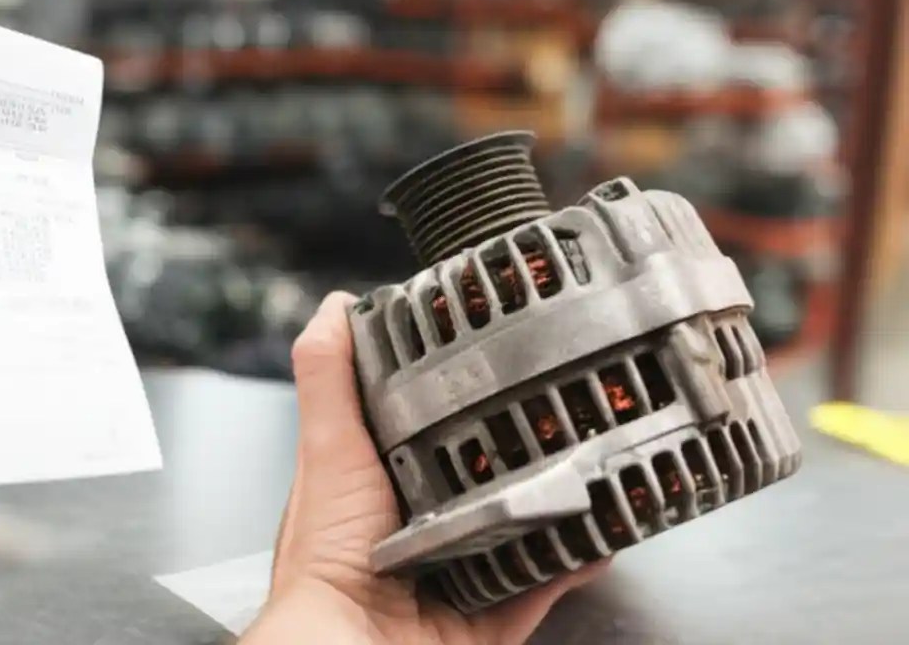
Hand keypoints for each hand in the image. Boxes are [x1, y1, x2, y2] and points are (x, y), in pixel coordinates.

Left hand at [245, 293, 606, 643]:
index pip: (423, 428)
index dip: (457, 396)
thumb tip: (336, 307)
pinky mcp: (485, 618)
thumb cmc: (325, 558)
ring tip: (592, 467)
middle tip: (566, 416)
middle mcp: (418, 529)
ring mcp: (454, 575)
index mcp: (378, 484)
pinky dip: (572, 562)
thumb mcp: (328, 447)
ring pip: (517, 531)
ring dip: (556, 504)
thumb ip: (328, 378)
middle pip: (479, 479)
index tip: (498, 362)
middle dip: (521, 451)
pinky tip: (598, 535)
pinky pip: (541, 587)